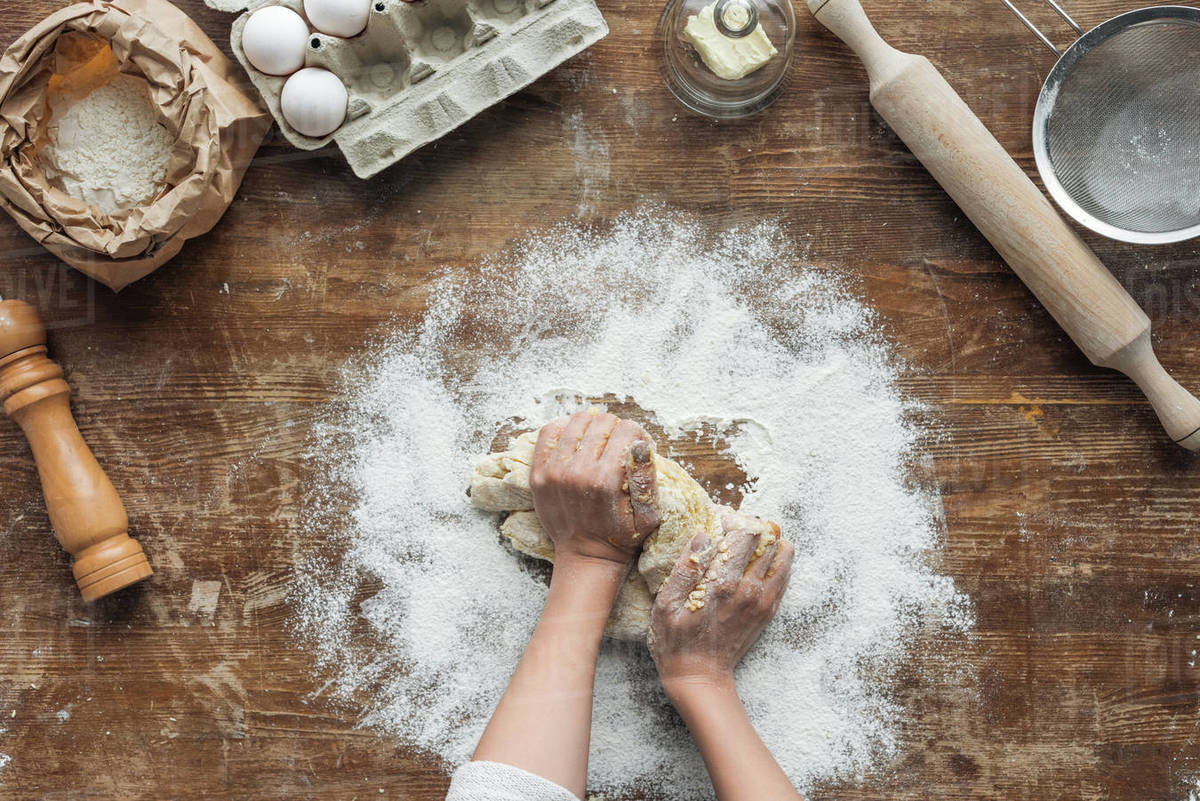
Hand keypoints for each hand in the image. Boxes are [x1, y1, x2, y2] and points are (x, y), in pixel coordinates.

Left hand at [529, 410, 660, 564]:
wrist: (585, 556)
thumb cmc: (621, 537)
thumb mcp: (648, 516)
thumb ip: (647, 478)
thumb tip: (642, 444)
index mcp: (607, 480)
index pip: (626, 430)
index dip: (637, 434)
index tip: (636, 446)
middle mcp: (578, 472)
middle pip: (602, 422)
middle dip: (616, 429)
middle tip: (618, 444)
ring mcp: (554, 471)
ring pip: (577, 422)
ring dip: (592, 426)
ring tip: (598, 440)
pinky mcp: (538, 474)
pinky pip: (548, 432)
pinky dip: (563, 427)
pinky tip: (575, 437)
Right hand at [649, 512, 793, 694]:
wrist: (700, 676)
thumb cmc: (676, 640)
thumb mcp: (666, 603)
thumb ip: (686, 566)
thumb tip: (704, 535)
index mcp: (724, 583)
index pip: (746, 533)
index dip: (733, 520)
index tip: (719, 521)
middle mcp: (750, 589)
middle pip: (769, 539)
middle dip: (753, 528)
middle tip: (733, 532)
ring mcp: (764, 601)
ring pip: (783, 554)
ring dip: (769, 543)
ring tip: (746, 547)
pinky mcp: (769, 611)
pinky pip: (784, 574)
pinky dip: (776, 562)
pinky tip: (755, 564)